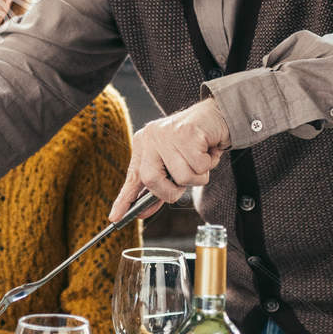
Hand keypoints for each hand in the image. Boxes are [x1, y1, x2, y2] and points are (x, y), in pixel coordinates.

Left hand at [108, 98, 230, 221]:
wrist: (217, 116)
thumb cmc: (195, 143)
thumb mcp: (172, 165)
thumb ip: (159, 186)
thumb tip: (143, 212)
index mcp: (143, 145)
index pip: (132, 177)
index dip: (124, 199)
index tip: (115, 217)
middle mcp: (151, 138)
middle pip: (152, 180)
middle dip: (171, 190)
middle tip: (184, 183)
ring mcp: (167, 134)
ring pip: (182, 176)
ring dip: (198, 176)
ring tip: (200, 160)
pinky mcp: (187, 132)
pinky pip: (199, 166)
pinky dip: (209, 164)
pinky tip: (208, 151)